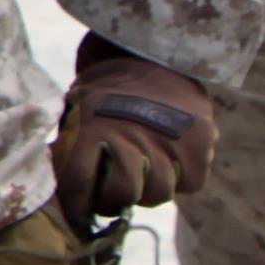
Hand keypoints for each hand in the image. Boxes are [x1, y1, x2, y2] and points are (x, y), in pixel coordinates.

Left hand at [52, 39, 218, 222]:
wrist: (151, 52)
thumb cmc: (107, 91)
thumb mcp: (77, 111)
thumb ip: (71, 150)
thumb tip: (63, 197)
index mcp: (91, 129)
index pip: (78, 186)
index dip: (76, 204)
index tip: (78, 212)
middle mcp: (130, 138)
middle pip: (122, 196)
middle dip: (115, 197)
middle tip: (114, 189)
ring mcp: (168, 143)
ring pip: (158, 193)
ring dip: (149, 186)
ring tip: (145, 165)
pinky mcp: (200, 146)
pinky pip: (189, 183)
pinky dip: (181, 175)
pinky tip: (172, 154)